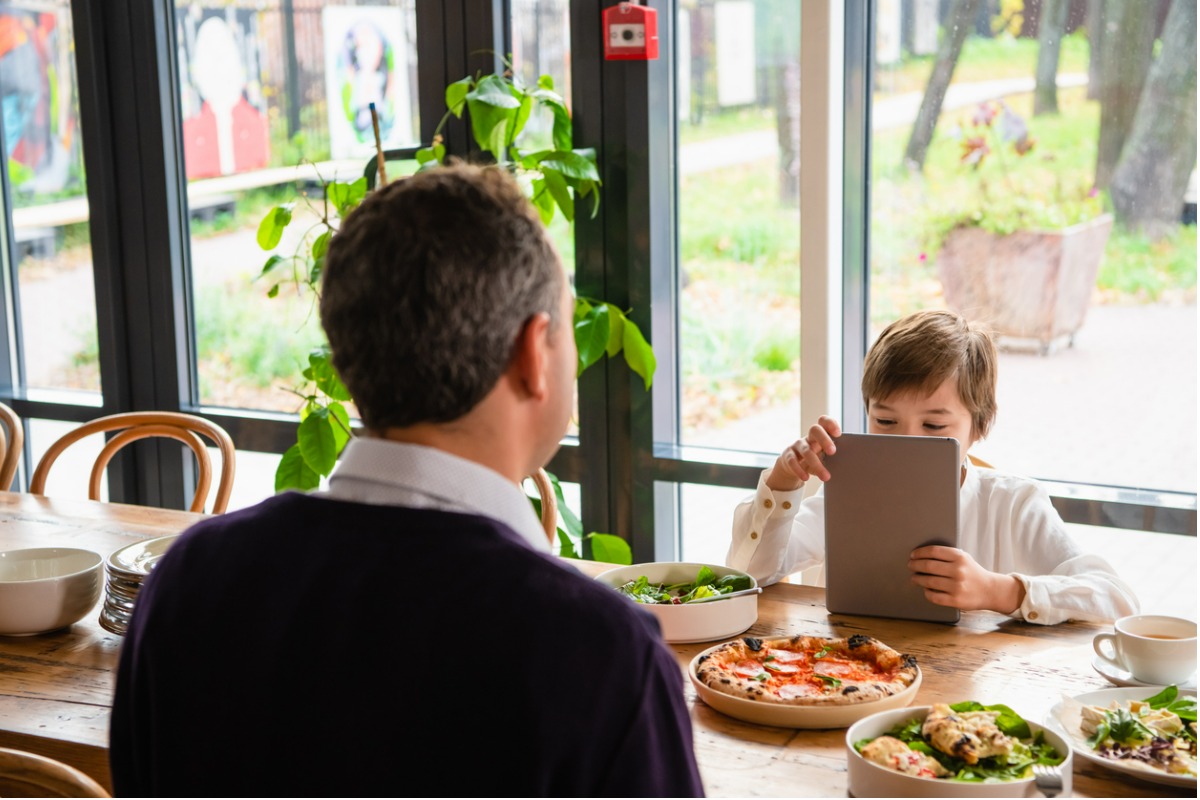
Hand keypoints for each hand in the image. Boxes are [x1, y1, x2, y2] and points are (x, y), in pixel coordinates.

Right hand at [765, 416, 841, 491]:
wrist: (793, 464)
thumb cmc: (815, 457)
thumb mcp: (824, 453)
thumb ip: (832, 454)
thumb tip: (848, 464)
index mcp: (820, 434)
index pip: (823, 421)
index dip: (830, 424)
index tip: (838, 434)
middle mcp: (809, 437)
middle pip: (814, 430)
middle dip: (824, 439)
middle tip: (833, 451)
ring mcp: (797, 445)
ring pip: (806, 451)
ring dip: (817, 464)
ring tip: (826, 477)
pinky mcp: (788, 456)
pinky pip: (793, 461)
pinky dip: (800, 470)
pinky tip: (806, 477)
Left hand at [908, 545, 1024, 613]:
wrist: (990, 590)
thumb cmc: (972, 572)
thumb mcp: (964, 558)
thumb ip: (946, 555)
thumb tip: (921, 555)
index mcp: (960, 557)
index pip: (933, 551)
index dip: (919, 553)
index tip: (913, 555)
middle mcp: (958, 571)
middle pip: (928, 566)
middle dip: (915, 565)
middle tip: (910, 565)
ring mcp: (957, 586)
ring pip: (929, 581)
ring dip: (917, 579)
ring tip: (914, 578)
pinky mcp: (956, 600)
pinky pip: (934, 596)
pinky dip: (927, 592)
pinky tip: (925, 589)